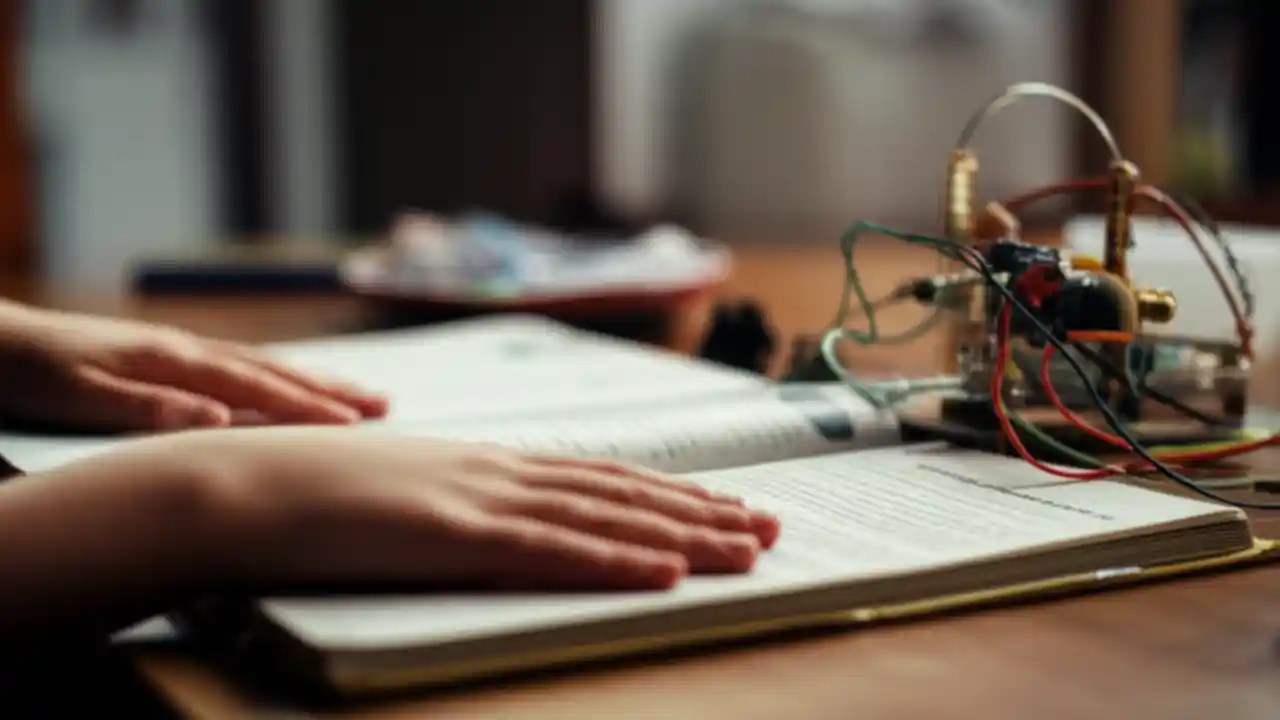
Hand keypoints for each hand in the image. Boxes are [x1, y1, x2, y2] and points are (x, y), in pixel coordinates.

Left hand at [0, 302, 386, 431]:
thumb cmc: (33, 371)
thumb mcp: (81, 395)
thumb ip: (150, 408)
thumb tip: (220, 420)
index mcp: (176, 362)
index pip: (257, 388)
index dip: (309, 408)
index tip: (356, 423)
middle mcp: (190, 352)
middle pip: (275, 371)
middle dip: (332, 390)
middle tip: (383, 404)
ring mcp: (183, 351)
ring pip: (264, 366)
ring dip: (314, 381)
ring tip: (357, 393)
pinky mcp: (171, 356)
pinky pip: (244, 367)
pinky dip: (280, 377)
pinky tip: (290, 383)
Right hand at [179, 428, 779, 589]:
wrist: (247, 481)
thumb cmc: (315, 488)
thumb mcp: (404, 487)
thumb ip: (457, 498)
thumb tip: (495, 514)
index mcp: (489, 462)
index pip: (601, 477)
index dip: (670, 492)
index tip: (724, 505)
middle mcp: (501, 471)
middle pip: (623, 491)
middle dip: (702, 510)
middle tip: (769, 527)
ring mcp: (482, 498)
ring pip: (606, 516)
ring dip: (683, 535)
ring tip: (747, 551)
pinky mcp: (455, 533)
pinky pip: (550, 550)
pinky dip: (613, 559)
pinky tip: (663, 571)